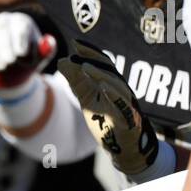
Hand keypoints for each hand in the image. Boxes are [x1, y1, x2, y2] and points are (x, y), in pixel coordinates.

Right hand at [0, 12, 55, 90]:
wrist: (9, 62)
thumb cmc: (27, 56)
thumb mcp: (40, 56)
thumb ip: (47, 50)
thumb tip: (49, 41)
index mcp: (21, 22)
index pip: (20, 26)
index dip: (20, 39)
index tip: (20, 54)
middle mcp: (3, 20)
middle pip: (1, 27)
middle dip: (4, 46)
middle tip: (8, 63)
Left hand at [57, 41, 160, 175]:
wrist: (122, 147)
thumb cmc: (107, 120)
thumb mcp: (87, 98)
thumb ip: (76, 81)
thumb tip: (62, 61)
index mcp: (112, 83)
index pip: (103, 64)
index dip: (90, 52)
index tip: (75, 42)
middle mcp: (122, 90)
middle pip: (111, 70)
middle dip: (95, 58)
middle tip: (77, 51)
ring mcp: (126, 105)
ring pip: (118, 85)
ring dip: (101, 75)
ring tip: (85, 67)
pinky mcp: (128, 120)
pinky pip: (123, 106)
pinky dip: (114, 95)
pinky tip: (103, 87)